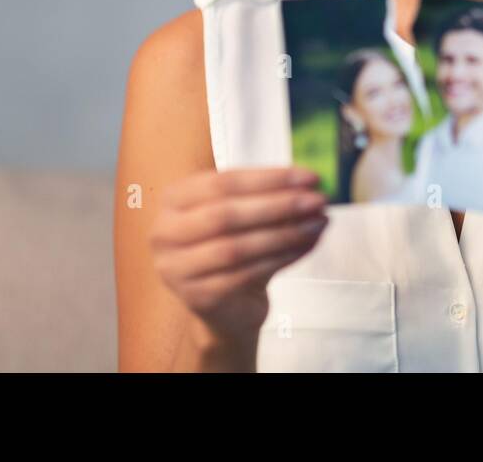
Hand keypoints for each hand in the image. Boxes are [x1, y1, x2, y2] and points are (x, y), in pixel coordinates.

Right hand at [150, 166, 328, 352]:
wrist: (226, 305)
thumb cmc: (235, 245)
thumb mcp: (243, 213)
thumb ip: (269, 196)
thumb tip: (310, 184)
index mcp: (174, 199)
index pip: (223, 182)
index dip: (269, 178)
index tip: (309, 177)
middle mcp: (165, 233)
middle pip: (227, 214)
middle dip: (278, 205)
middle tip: (317, 201)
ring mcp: (176, 269)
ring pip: (237, 247)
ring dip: (284, 233)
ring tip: (318, 223)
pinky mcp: (197, 298)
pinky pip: (245, 275)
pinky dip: (281, 259)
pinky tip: (305, 246)